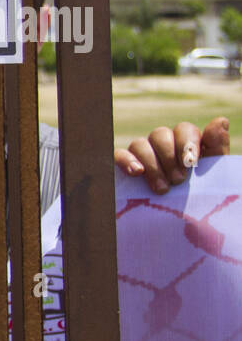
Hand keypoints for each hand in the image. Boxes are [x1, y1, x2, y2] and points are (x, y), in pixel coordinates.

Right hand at [115, 116, 229, 192]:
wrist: (177, 221)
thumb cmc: (198, 195)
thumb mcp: (212, 172)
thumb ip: (216, 147)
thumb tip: (221, 120)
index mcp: (184, 143)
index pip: (183, 129)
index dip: (187, 143)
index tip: (191, 163)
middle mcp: (161, 145)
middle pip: (159, 134)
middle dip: (169, 157)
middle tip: (178, 180)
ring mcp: (141, 154)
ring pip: (139, 144)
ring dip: (152, 165)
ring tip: (162, 189)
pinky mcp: (123, 166)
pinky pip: (119, 155)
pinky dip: (127, 161)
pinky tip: (137, 173)